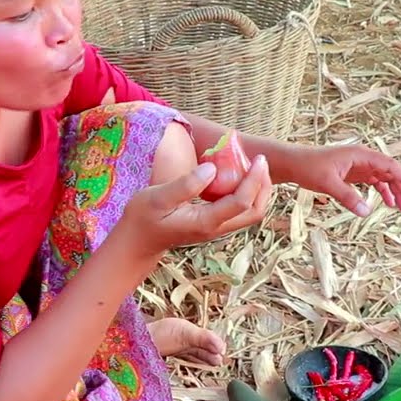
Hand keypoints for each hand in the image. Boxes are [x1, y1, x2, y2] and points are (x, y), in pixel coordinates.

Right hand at [117, 156, 272, 260]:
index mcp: (205, 221)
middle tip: (260, 161)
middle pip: (254, 212)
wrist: (138, 241)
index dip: (254, 180)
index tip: (257, 159)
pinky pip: (239, 210)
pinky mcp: (213, 224)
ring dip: (258, 191)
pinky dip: (246, 193)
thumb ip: (185, 185)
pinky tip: (237, 176)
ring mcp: (216, 228)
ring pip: (250, 213)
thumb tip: (212, 168)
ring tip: (253, 166)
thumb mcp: (158, 197)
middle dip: (263, 186)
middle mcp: (216, 228)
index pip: (241, 202)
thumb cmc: (144, 217)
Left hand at [285, 144, 400, 216]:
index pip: (390, 166)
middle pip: (391, 173)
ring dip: (397, 193)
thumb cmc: (308, 168)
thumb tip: (367, 212)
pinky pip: (375, 183)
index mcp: (361, 155)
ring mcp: (360, 166)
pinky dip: (384, 193)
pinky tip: (390, 205)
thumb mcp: (328, 184)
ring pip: (385, 179)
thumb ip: (348, 197)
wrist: (293, 163)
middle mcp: (364, 158)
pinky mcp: (354, 174)